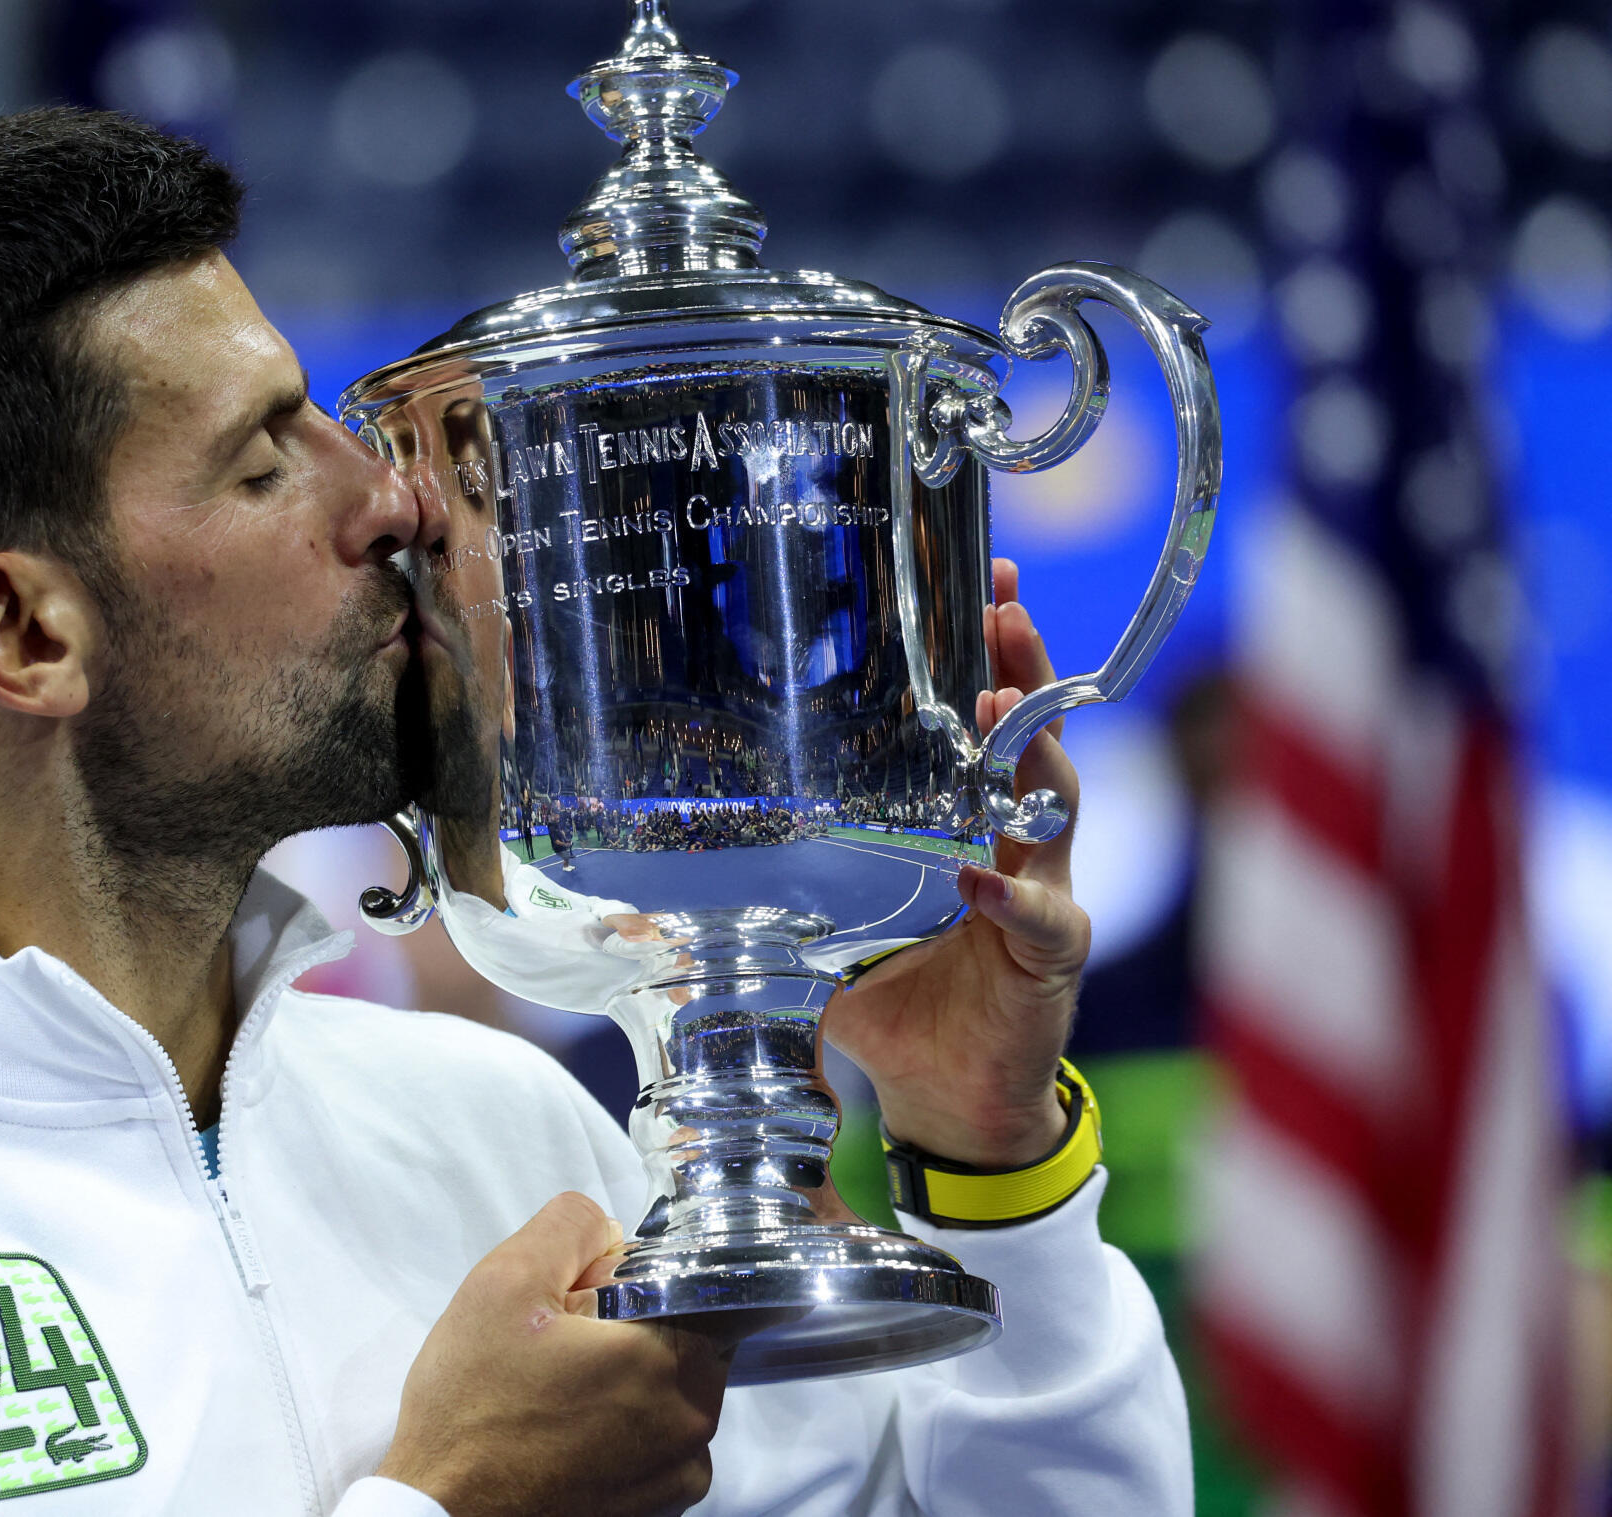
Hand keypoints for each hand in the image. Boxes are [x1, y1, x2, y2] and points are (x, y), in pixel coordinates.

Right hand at [377, 1192, 729, 1516]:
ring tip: (551, 1395)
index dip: (635, 1278)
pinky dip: (618, 1432)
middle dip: (628, 1330)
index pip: (692, 1285)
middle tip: (556, 1346)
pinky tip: (558, 1436)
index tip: (584, 1298)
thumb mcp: (503, 1283)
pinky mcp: (655, 1513)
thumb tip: (610, 1230)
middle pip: (681, 1340)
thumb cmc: (471, 1406)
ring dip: (623, 1382)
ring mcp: (678, 1479)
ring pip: (666, 1394)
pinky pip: (653, 1446)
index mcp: (671, 1362)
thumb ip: (568, 1229)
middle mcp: (694, 1426)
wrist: (444, 1516)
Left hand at [820, 559, 1089, 1168]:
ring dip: (1033, 750)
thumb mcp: (822, 933)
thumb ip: (769, 891)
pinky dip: (1014, 897)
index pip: (990, 726)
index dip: (990, 658)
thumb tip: (637, 878)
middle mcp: (1020, 850)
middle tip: (1001, 602)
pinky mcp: (1050, 962)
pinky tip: (983, 875)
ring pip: (1058, 805)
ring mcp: (1046, 898)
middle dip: (1025, 668)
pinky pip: (1043, 920)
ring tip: (1000, 699)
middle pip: (1038, 738)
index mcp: (971, 828)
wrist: (949, 1109)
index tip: (977, 585)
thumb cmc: (891, 1012)